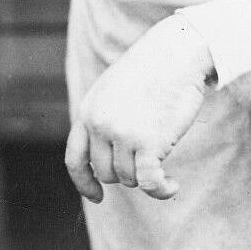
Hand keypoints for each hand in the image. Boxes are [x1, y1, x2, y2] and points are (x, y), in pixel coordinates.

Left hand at [65, 17, 214, 203]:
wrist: (176, 53)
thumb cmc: (150, 70)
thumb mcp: (114, 89)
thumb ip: (103, 118)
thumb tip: (105, 158)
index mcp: (88, 111)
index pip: (74, 159)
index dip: (83, 182)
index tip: (97, 197)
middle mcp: (100, 124)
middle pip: (106, 173)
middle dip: (126, 172)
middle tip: (147, 160)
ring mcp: (122, 135)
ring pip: (129, 178)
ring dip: (147, 177)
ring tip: (163, 161)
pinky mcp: (149, 144)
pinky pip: (150, 184)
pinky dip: (162, 191)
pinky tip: (172, 186)